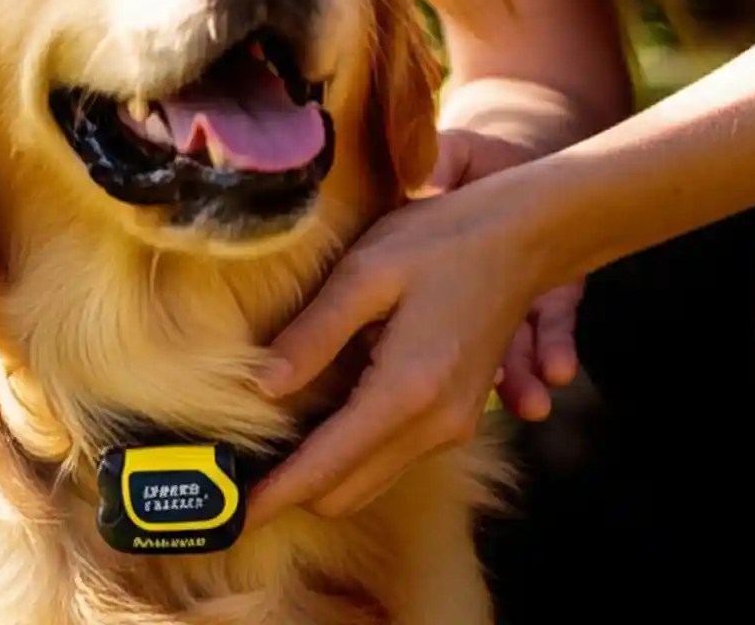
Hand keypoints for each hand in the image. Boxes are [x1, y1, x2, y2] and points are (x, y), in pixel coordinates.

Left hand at [244, 133, 576, 526]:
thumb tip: (262, 388)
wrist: (525, 238)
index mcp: (406, 392)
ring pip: (367, 484)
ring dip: (319, 476)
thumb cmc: (442, 242)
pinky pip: (388, 460)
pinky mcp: (455, 421)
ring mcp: (449, 430)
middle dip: (288, 493)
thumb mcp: (366, 271)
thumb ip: (313, 333)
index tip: (229, 515)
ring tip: (266, 451)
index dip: (272, 495)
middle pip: (344, 495)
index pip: (324, 468)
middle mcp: (432, 427)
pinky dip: (349, 457)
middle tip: (233, 474)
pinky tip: (316, 422)